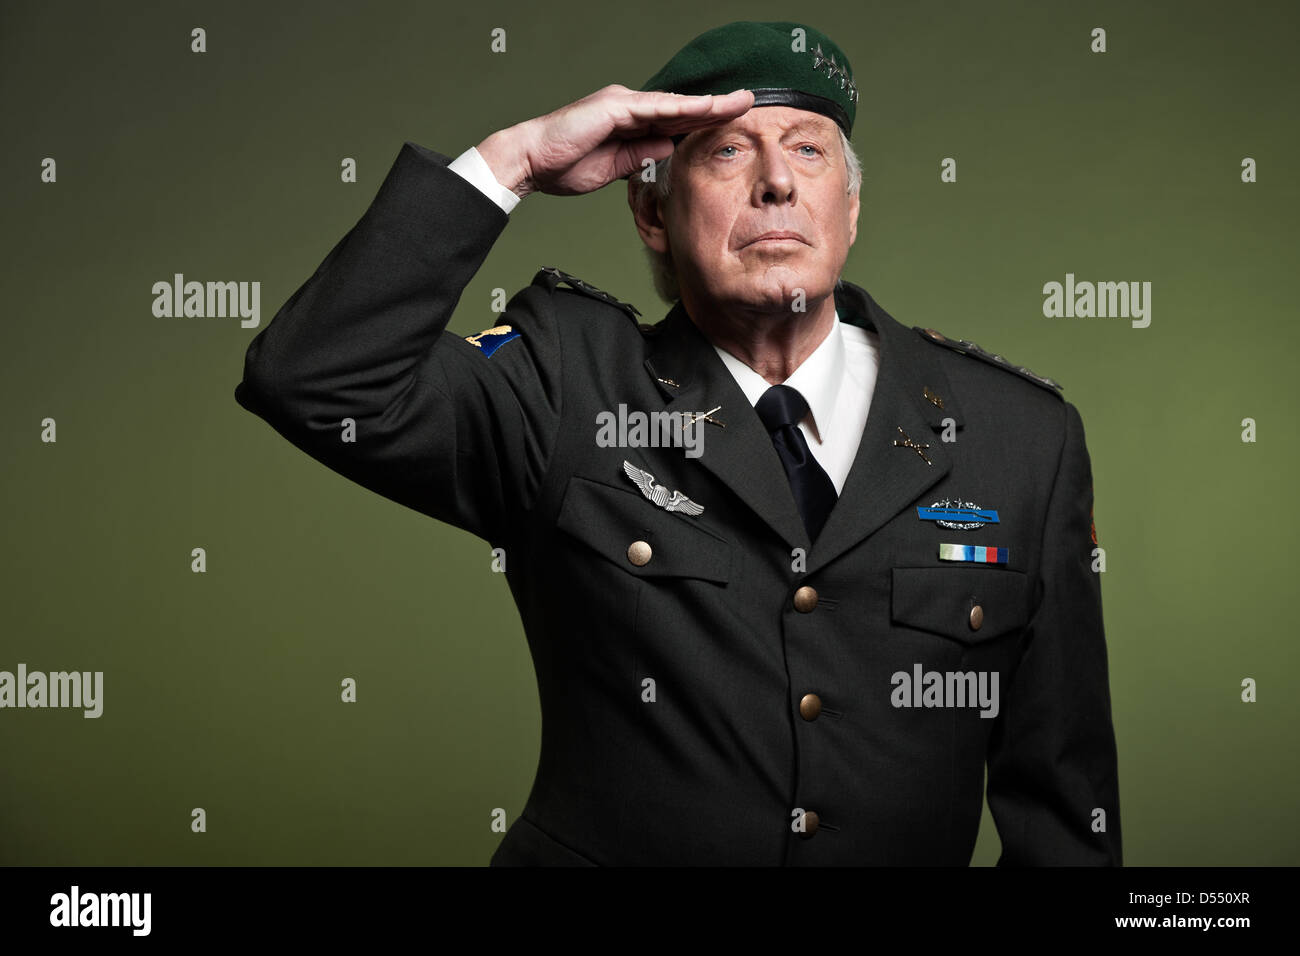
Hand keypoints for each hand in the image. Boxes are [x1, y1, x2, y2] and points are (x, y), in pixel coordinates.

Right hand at [475, 84, 753, 198]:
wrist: (531, 162)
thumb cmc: (563, 166)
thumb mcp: (613, 168)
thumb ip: (639, 157)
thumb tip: (667, 148)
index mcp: (629, 123)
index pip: (675, 122)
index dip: (704, 122)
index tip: (732, 123)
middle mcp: (629, 107)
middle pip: (681, 108)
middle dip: (716, 106)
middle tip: (749, 102)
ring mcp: (622, 104)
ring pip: (673, 104)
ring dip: (707, 103)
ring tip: (738, 101)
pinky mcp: (613, 107)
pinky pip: (654, 108)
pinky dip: (681, 108)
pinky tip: (704, 108)